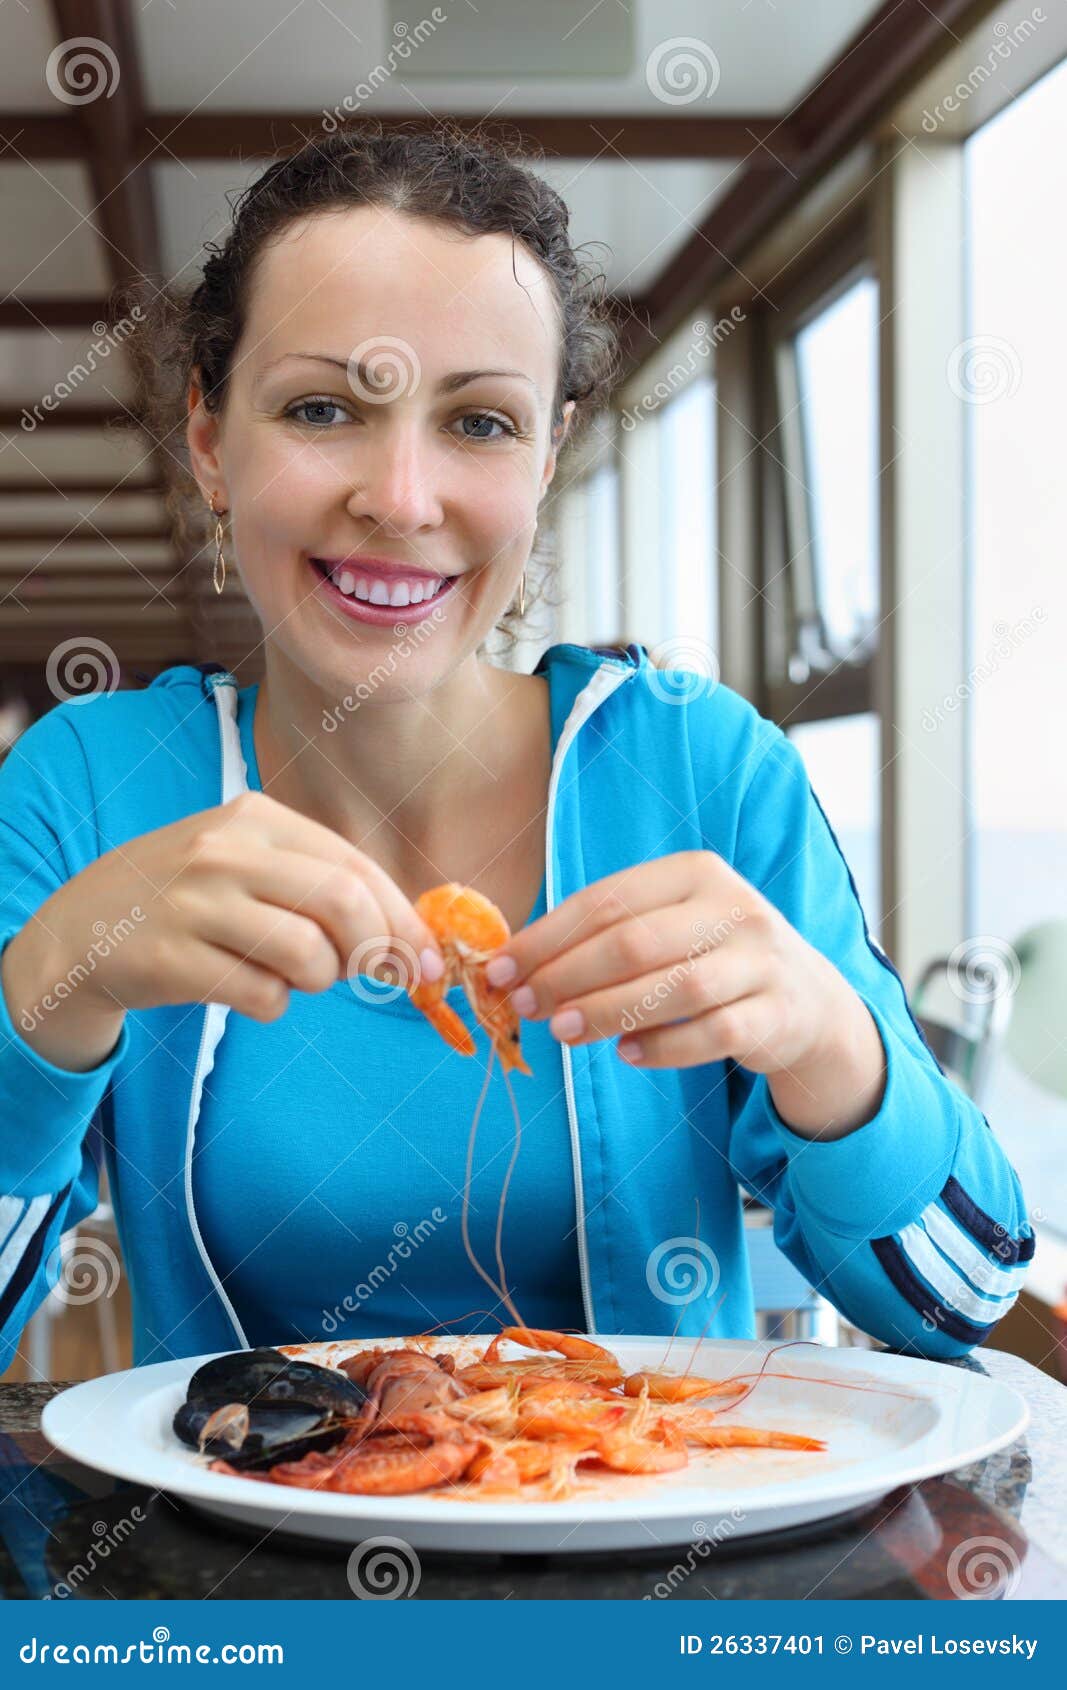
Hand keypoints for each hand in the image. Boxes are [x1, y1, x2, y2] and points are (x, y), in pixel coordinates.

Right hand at [2, 790, 443, 1071]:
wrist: (84, 928)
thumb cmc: (192, 897)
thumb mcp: (248, 862)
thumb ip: (322, 885)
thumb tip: (412, 940)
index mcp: (255, 817)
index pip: (355, 866)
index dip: (403, 918)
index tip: (427, 959)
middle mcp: (225, 850)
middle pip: (342, 903)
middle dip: (377, 950)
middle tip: (379, 977)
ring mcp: (195, 903)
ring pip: (308, 954)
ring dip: (320, 981)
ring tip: (294, 975)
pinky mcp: (173, 960)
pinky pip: (263, 996)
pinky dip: (273, 1005)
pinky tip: (247, 988)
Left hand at [484, 850, 885, 1139]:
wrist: (807, 1001)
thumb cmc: (712, 959)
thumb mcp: (671, 927)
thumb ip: (607, 935)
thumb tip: (515, 964)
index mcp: (696, 873)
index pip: (607, 900)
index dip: (546, 937)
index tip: (500, 969)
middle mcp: (734, 908)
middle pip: (634, 942)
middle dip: (567, 975)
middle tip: (524, 1005)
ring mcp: (761, 961)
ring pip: (673, 988)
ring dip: (607, 1012)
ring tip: (562, 1031)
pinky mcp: (777, 1013)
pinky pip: (712, 1033)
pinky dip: (664, 1046)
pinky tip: (628, 1055)